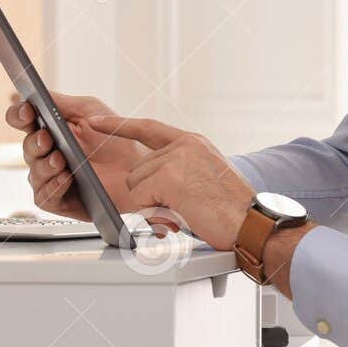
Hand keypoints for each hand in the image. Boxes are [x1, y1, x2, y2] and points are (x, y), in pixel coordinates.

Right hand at [6, 91, 147, 220]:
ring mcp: (52, 178)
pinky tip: (65, 178)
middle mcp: (47, 154)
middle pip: (27, 148)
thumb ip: (59, 102)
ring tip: (61, 160)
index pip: (22, 121)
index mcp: (50, 129)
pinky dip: (53, 187)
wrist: (137, 167)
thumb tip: (30, 94)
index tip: (26, 110)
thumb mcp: (88, 110)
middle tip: (48, 139)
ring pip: (34, 174)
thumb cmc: (114, 139)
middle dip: (35, 143)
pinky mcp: (61, 200)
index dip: (18, 115)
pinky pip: (45, 197)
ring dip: (45, 166)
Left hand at [87, 115, 254, 249]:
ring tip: (183, 210)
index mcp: (193, 143)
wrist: (251, 224)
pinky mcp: (169, 176)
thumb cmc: (233, 212)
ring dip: (152, 205)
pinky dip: (154, 213)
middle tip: (179, 207)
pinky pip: (139, 198)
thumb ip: (182, 169)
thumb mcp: (207, 177)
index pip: (149, 127)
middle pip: (137, 169)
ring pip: (135, 184)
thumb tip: (155, 183)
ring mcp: (176, 158)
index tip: (97, 122)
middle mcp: (184, 145)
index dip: (120, 125)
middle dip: (149, 194)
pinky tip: (179, 213)